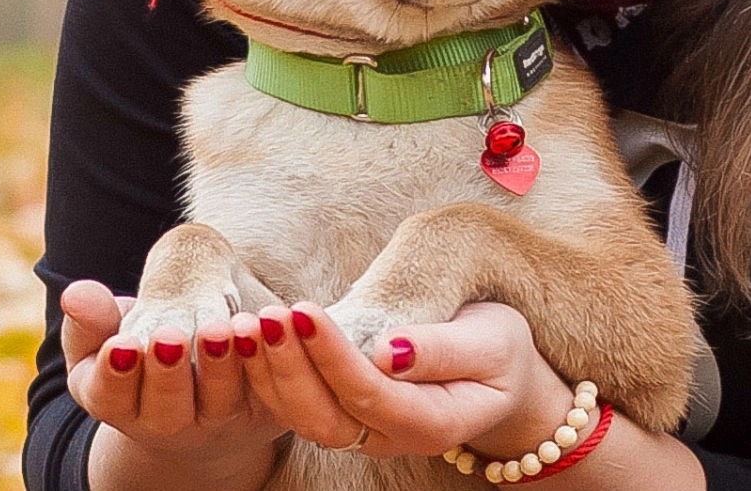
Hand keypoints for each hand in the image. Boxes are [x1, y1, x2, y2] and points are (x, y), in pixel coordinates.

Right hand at [60, 280, 287, 459]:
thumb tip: (75, 294)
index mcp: (119, 406)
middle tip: (170, 336)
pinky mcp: (264, 412)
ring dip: (219, 368)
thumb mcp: (105, 340)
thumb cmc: (140, 348)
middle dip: (167, 375)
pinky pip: (268, 395)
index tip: (122, 343)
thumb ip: (90, 320)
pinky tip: (259, 330)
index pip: (110, 398)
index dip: (117, 373)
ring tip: (217, 329)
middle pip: (167, 413)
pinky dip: (265, 364)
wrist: (198, 382)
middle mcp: (168, 425)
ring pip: (221, 404)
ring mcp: (219, 422)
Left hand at [240, 300, 577, 459]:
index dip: (332, 356)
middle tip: (269, 316)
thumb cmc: (500, 352)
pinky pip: (297, 405)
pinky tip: (250, 336)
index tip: (305, 311)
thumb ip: (443, 350)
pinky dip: (268, 374)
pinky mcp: (345, 412)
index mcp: (431, 422)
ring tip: (249, 323)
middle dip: (291, 367)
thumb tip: (388, 351)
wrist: (501, 376)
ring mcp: (364, 431)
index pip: (369, 394)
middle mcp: (390, 437)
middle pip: (325, 418)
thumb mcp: (492, 342)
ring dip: (270, 373)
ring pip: (303, 419)